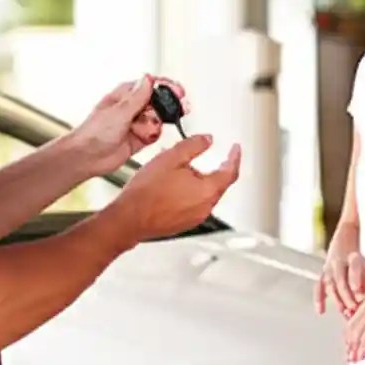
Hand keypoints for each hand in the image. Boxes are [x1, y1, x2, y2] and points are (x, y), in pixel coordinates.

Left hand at [71, 75, 190, 175]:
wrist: (86, 157)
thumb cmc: (94, 132)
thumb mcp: (119, 111)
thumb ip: (137, 97)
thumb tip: (148, 78)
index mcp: (125, 95)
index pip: (150, 85)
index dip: (166, 87)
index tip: (179, 91)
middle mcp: (131, 108)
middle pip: (158, 101)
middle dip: (169, 104)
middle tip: (181, 107)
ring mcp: (135, 123)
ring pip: (157, 118)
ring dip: (162, 121)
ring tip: (162, 124)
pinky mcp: (138, 139)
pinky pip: (154, 134)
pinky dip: (156, 134)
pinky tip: (153, 135)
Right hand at [111, 134, 240, 240]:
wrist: (129, 219)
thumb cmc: (147, 193)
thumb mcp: (171, 158)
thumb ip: (193, 145)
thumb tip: (207, 139)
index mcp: (207, 190)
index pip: (230, 172)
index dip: (234, 157)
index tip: (235, 149)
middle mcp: (205, 207)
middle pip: (219, 185)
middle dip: (215, 169)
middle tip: (207, 157)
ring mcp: (195, 218)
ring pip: (205, 195)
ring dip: (200, 181)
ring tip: (181, 171)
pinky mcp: (184, 224)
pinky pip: (194, 205)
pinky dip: (190, 194)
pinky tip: (173, 187)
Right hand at [315, 244, 364, 317]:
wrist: (343, 248)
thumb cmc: (360, 265)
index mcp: (353, 258)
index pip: (354, 266)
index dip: (355, 279)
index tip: (359, 293)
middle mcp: (339, 262)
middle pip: (340, 278)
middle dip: (347, 295)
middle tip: (354, 307)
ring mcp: (328, 269)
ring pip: (329, 284)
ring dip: (336, 299)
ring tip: (344, 311)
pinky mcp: (322, 276)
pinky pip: (318, 288)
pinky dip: (318, 300)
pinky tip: (321, 311)